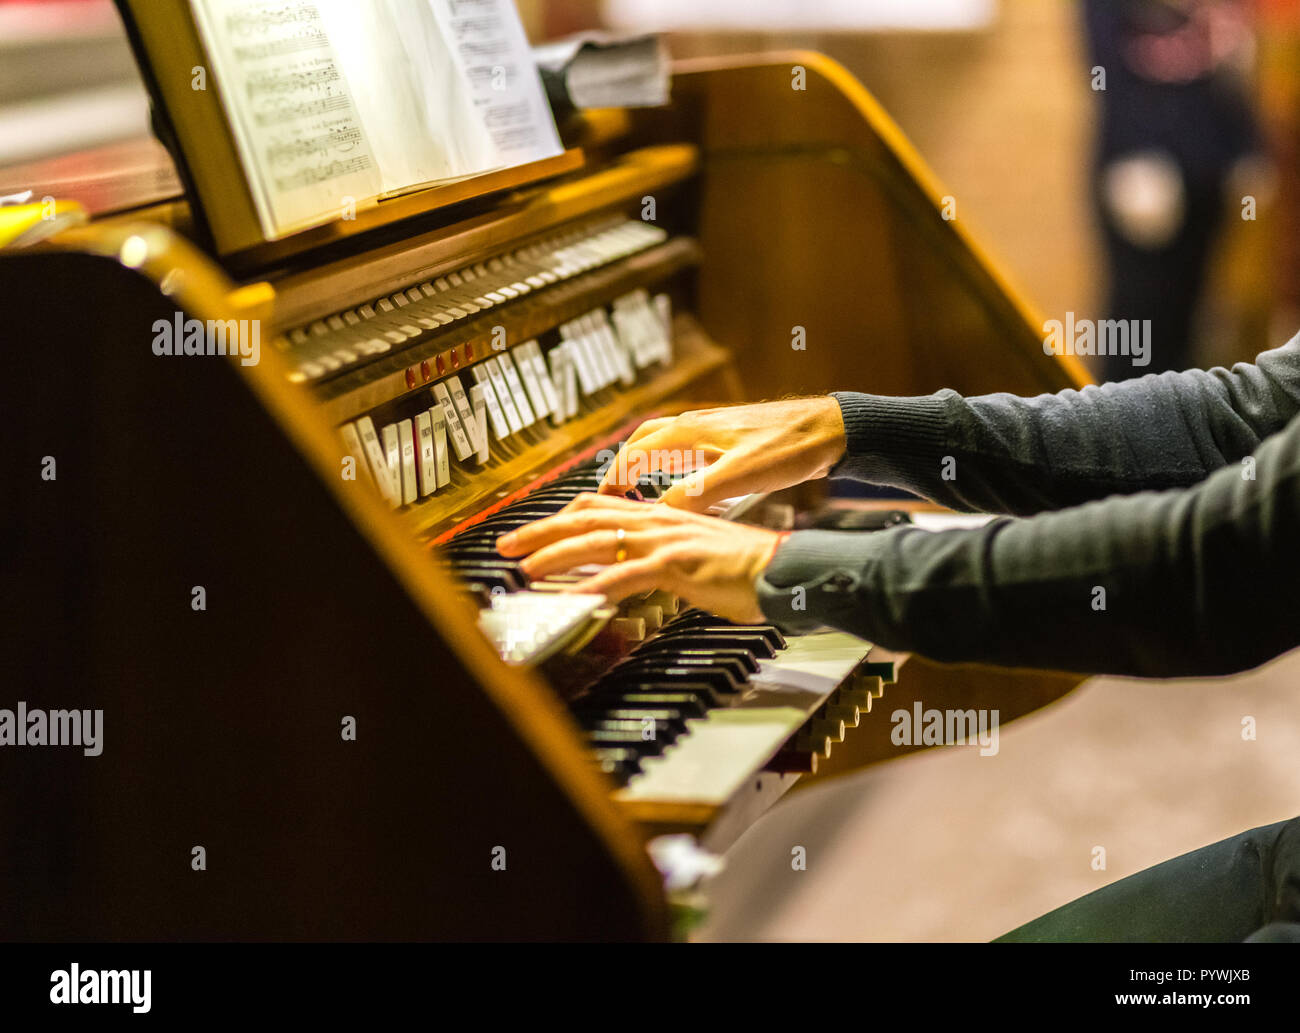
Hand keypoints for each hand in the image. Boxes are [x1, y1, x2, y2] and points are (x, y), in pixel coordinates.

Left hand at [495, 493, 782, 622]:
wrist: (783, 569)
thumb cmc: (745, 569)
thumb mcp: (693, 559)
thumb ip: (660, 561)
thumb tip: (634, 574)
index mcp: (660, 516)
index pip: (599, 507)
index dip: (561, 518)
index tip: (533, 532)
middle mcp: (657, 520)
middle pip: (586, 518)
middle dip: (541, 531)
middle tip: (506, 545)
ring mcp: (665, 540)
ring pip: (597, 542)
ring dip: (555, 555)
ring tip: (524, 568)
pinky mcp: (676, 564)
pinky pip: (626, 576)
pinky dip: (595, 587)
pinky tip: (573, 600)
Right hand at [598, 397, 846, 510]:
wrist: (829, 429)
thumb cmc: (788, 447)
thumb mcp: (739, 476)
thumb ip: (696, 493)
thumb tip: (659, 513)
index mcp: (689, 431)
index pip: (633, 453)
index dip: (612, 480)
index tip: (600, 504)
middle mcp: (694, 425)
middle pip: (641, 442)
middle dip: (621, 469)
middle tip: (610, 498)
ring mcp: (711, 429)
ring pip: (663, 445)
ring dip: (644, 467)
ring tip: (636, 495)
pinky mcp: (728, 438)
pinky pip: (685, 451)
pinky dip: (670, 469)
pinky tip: (682, 487)